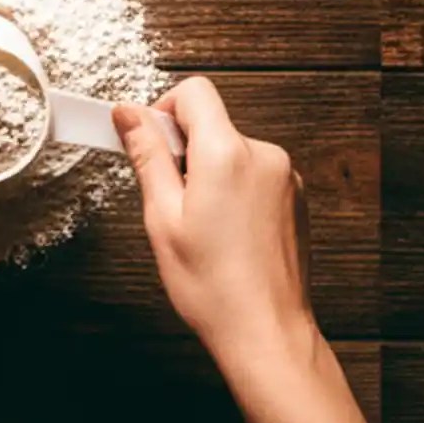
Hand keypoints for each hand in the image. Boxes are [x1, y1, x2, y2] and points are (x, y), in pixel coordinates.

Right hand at [115, 78, 377, 422]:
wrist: (267, 330)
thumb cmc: (214, 286)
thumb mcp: (162, 218)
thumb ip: (147, 156)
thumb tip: (128, 114)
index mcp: (227, 153)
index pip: (194, 92)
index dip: (163, 111)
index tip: (149, 144)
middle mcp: (264, 155)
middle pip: (213, 124)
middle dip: (184, 152)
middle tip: (171, 203)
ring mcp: (285, 176)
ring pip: (233, 152)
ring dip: (210, 174)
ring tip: (202, 228)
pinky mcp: (295, 197)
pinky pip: (255, 175)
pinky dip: (235, 191)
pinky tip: (227, 235)